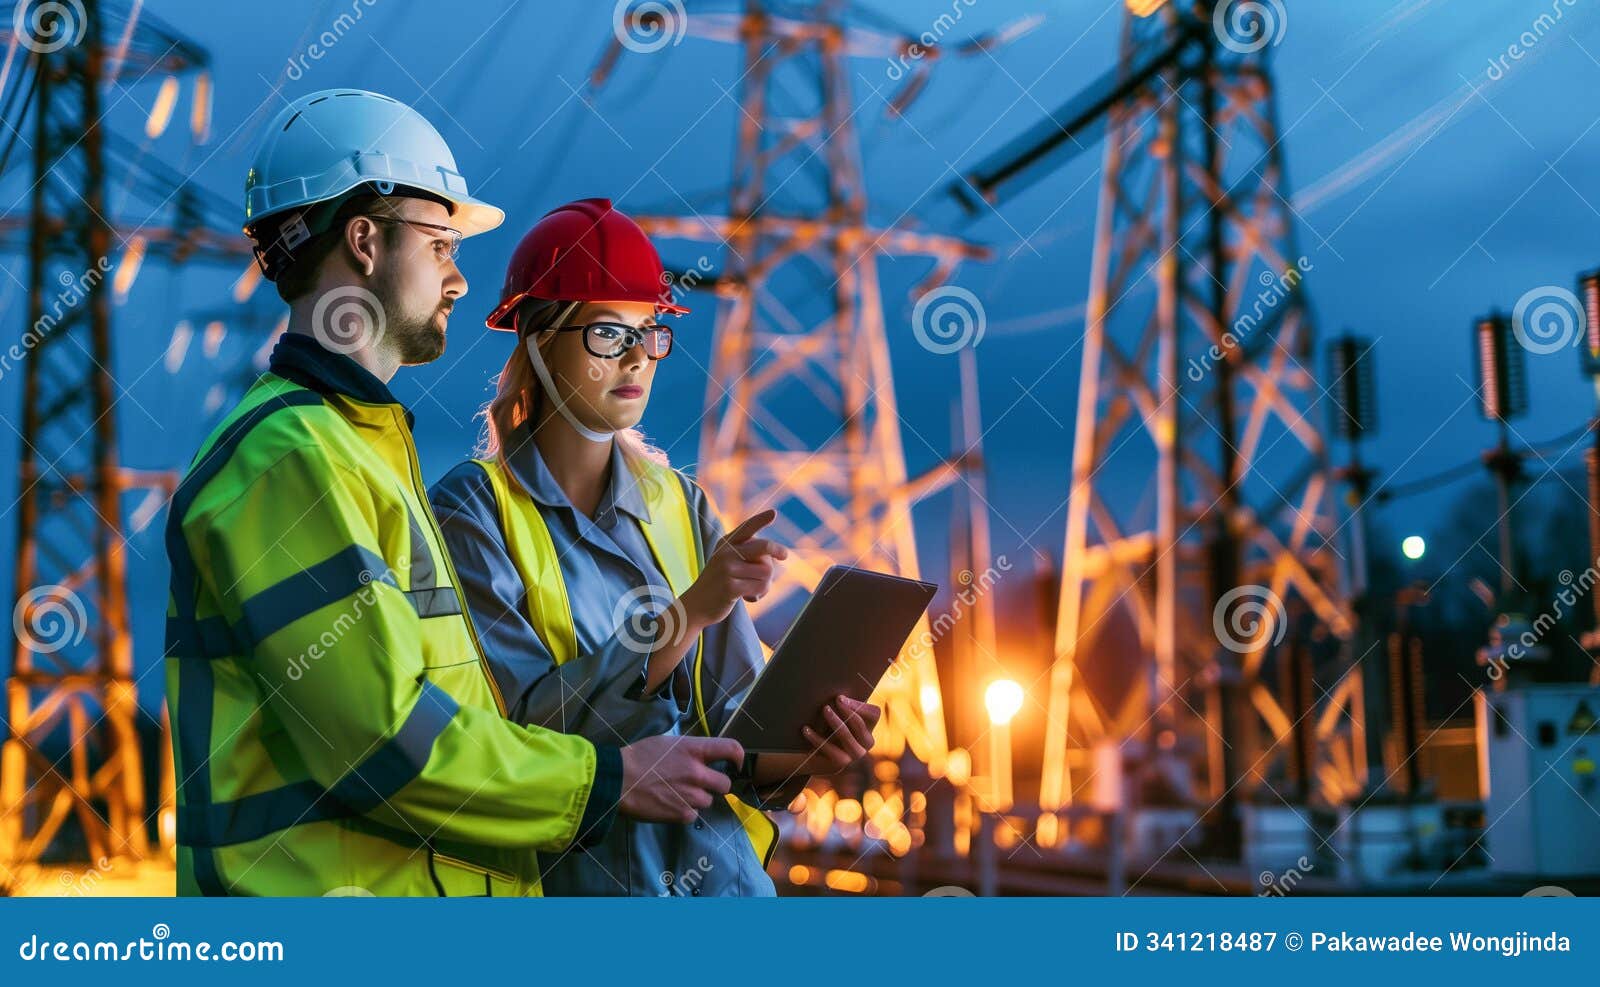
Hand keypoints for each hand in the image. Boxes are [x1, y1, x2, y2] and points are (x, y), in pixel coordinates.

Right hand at [617, 735, 744, 823]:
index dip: (738, 757)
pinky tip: (670, 804)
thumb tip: (701, 756)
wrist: (618, 780)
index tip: (735, 764)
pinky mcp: (682, 814)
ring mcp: (691, 795)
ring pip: (709, 801)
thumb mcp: (667, 743)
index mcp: (694, 750)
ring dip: (698, 799)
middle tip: (700, 784)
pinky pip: (694, 814)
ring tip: (678, 794)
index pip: (731, 748)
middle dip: (716, 785)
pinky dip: (685, 811)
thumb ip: (689, 750)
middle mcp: (697, 772)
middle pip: (725, 784)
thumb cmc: (638, 757)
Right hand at [679, 508, 787, 625]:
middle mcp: (726, 553)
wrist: (695, 605)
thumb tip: (775, 554)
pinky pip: (761, 587)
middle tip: (785, 555)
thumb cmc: (718, 583)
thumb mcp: (727, 561)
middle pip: (763, 547)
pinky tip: (750, 598)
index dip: (761, 520)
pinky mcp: (731, 587)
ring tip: (755, 589)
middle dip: (778, 550)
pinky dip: (760, 594)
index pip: (746, 527)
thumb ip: (746, 553)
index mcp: (726, 543)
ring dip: (766, 582)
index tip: (774, 513)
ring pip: (766, 571)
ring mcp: (727, 569)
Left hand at [797, 695, 879, 773]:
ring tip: (824, 709)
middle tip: (834, 700)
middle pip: (860, 724)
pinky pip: (829, 749)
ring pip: (846, 736)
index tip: (840, 698)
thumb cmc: (832, 728)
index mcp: (870, 727)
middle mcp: (867, 743)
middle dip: (847, 710)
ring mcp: (856, 754)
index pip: (874, 714)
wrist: (820, 756)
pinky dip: (817, 738)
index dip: (860, 705)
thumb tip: (838, 694)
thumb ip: (844, 706)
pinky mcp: (842, 763)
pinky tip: (806, 729)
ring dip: (835, 721)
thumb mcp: (841, 716)